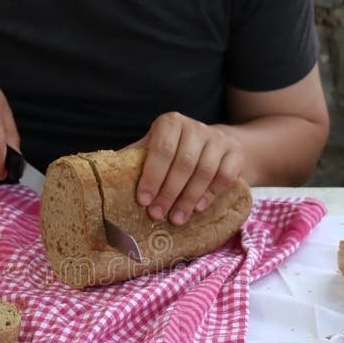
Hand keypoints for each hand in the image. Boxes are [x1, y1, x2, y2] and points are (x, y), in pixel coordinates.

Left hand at [127, 112, 243, 225]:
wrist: (215, 144)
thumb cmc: (175, 151)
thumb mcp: (154, 148)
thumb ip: (135, 159)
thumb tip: (107, 179)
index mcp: (170, 123)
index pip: (161, 149)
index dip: (152, 177)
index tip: (143, 200)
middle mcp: (195, 127)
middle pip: (183, 163)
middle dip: (168, 193)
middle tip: (157, 215)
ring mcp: (218, 138)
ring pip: (204, 171)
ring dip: (188, 199)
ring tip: (176, 219)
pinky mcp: (235, 152)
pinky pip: (225, 175)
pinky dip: (210, 194)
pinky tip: (198, 208)